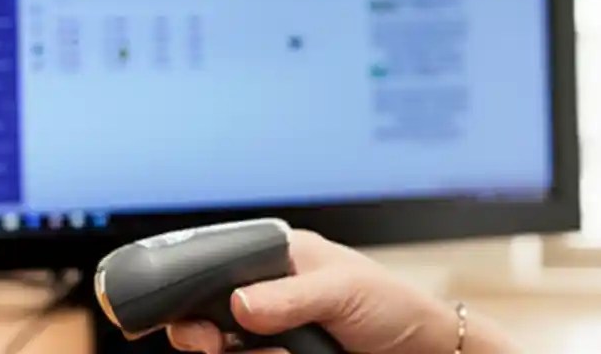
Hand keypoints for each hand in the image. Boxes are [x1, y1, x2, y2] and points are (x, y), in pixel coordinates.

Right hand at [166, 229, 516, 353]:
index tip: (180, 313)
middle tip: (210, 345)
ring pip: (220, 345)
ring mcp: (270, 326)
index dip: (189, 286)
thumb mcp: (344, 292)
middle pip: (203, 310)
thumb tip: (239, 303)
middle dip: (200, 332)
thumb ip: (292, 297)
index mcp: (279, 256)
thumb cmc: (391, 305)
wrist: (419, 349)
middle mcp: (267, 289)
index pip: (215, 261)